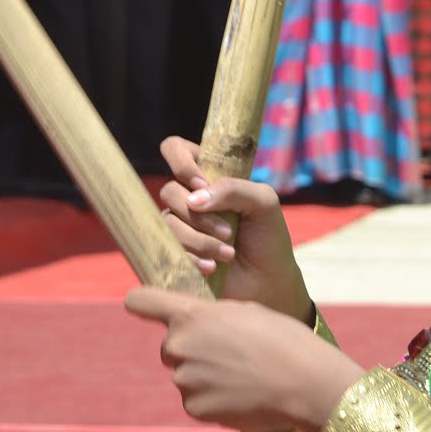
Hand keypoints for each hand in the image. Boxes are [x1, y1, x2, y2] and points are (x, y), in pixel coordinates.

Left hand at [125, 288, 363, 431]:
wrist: (305, 382)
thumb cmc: (283, 340)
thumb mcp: (248, 312)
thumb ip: (213, 317)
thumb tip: (200, 329)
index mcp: (192, 315)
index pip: (141, 301)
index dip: (143, 302)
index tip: (148, 306)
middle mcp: (179, 346)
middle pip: (171, 345)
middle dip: (193, 348)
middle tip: (232, 352)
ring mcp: (184, 380)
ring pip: (186, 374)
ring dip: (206, 375)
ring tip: (245, 375)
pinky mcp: (194, 408)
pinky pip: (197, 399)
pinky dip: (215, 398)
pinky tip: (243, 393)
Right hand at [156, 135, 312, 321]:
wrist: (267, 281)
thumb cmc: (267, 238)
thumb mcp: (263, 203)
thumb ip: (234, 188)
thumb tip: (193, 200)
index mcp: (208, 178)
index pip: (176, 149)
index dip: (181, 161)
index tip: (202, 183)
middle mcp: (187, 199)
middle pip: (169, 190)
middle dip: (200, 215)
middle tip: (229, 231)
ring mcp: (176, 227)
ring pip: (167, 221)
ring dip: (200, 239)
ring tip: (228, 253)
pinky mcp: (168, 253)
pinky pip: (163, 248)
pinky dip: (191, 256)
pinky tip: (213, 267)